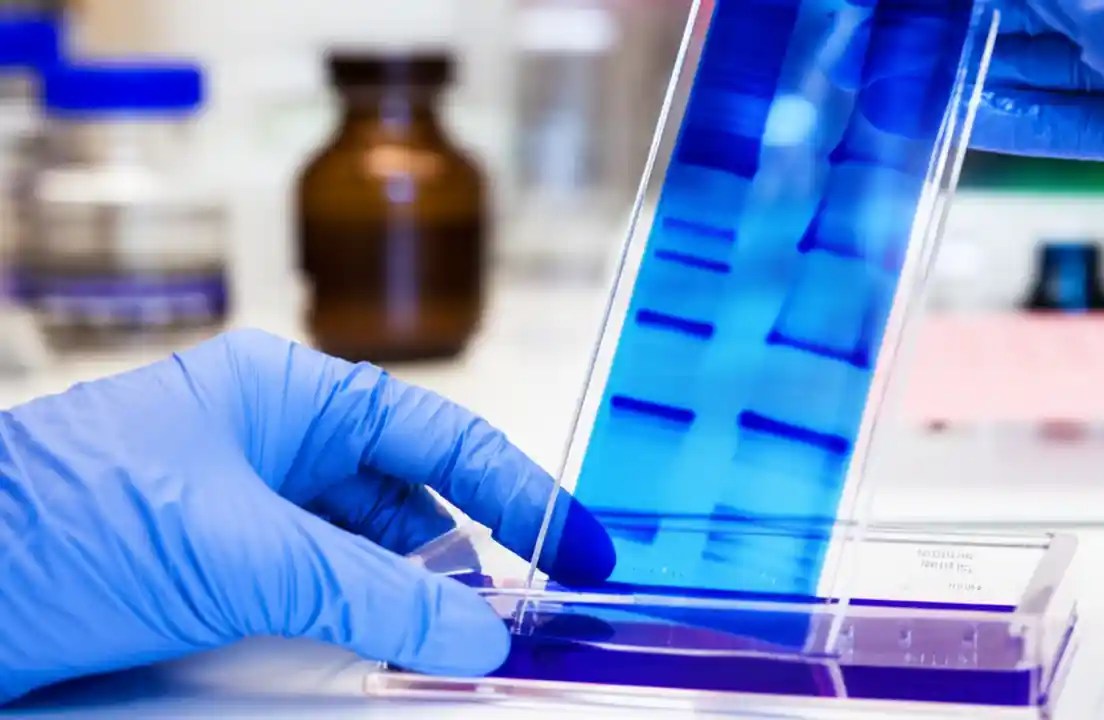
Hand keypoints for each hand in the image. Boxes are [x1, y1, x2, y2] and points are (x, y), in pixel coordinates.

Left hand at [0, 329, 614, 703]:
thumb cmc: (59, 524)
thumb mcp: (243, 555)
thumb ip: (375, 597)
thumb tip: (479, 633)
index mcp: (288, 393)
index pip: (438, 437)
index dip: (521, 491)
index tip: (580, 544)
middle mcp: (274, 440)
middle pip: (409, 499)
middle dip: (470, 556)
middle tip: (526, 617)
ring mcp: (245, 506)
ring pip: (366, 552)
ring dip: (414, 597)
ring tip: (463, 643)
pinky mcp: (217, 567)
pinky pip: (318, 590)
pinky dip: (361, 621)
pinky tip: (389, 650)